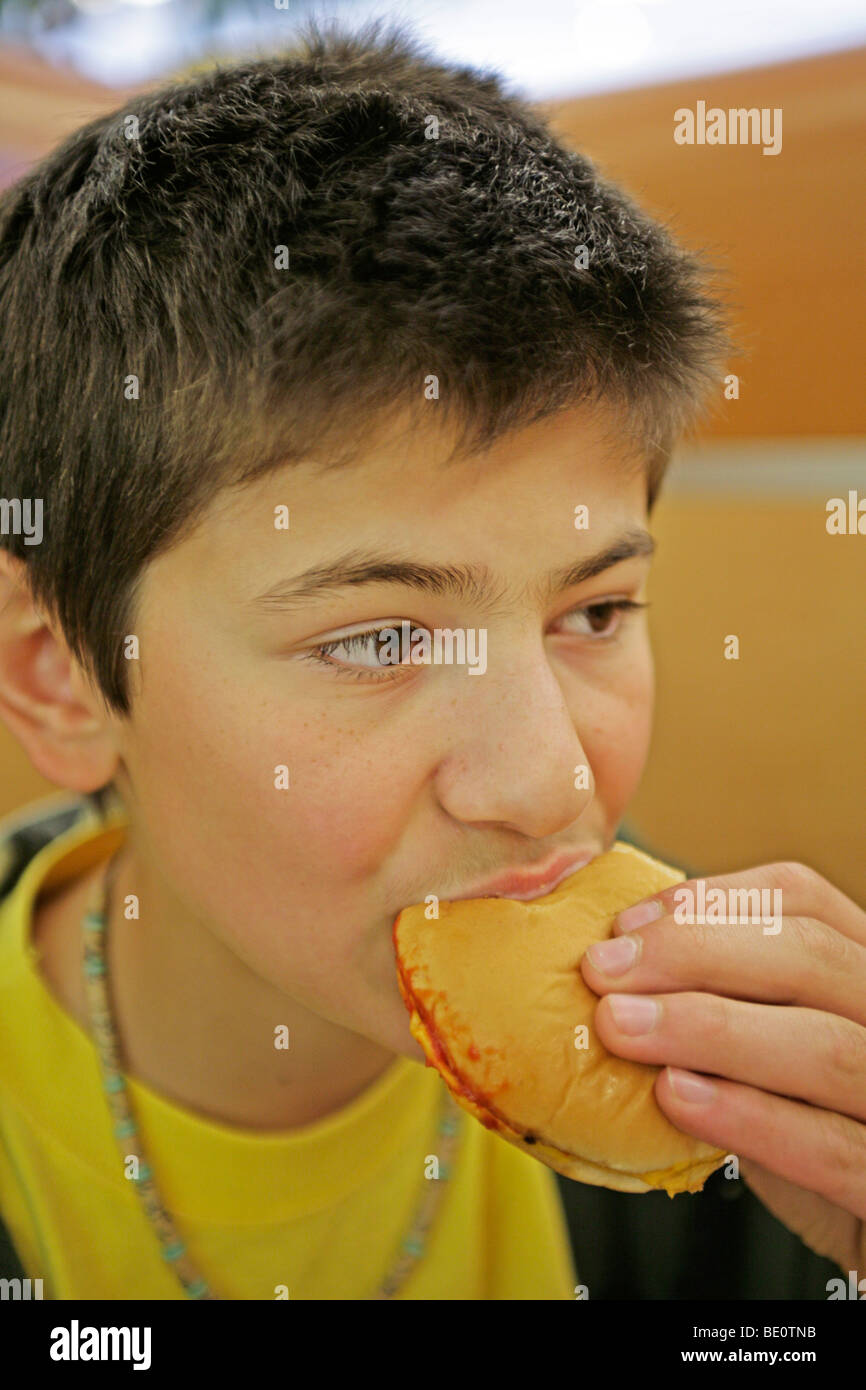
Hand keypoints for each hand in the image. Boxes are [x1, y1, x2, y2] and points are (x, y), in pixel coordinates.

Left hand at [579, 860, 865, 1274]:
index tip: (623, 924)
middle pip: (812, 958)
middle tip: (602, 970)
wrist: (862, 1229)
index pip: (802, 899)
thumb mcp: (766, 1040)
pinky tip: (676, 1097)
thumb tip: (611, 953)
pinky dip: (749, 1117)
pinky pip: (828, 1147)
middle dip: (695, 954)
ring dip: (710, 1030)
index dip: (711, 901)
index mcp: (863, 965)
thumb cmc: (802, 1117)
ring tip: (620, 1027)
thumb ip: (718, 992)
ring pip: (825, 1046)